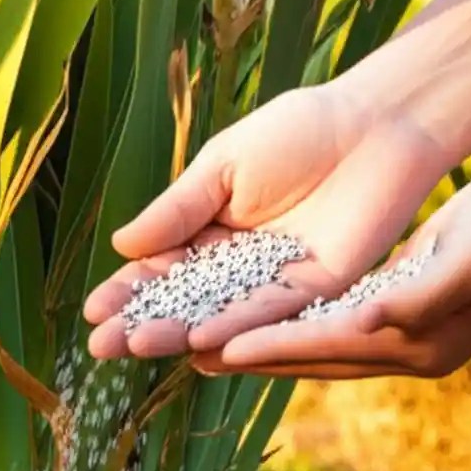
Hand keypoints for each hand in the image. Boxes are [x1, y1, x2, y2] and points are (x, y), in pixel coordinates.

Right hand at [83, 82, 446, 359]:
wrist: (377, 123)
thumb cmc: (296, 132)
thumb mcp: (221, 167)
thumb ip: (177, 211)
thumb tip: (121, 246)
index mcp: (209, 232)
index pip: (158, 270)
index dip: (126, 292)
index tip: (93, 312)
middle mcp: (238, 265)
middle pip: (182, 302)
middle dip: (140, 323)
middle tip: (100, 346)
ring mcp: (275, 280)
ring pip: (219, 314)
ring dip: (178, 332)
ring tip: (137, 345)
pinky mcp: (318, 289)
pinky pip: (270, 312)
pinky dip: (236, 327)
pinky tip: (198, 339)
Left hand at [195, 159, 470, 379]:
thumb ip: (424, 293)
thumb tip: (371, 322)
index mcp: (419, 342)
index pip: (325, 346)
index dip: (268, 347)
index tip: (213, 348)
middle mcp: (403, 351)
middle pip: (305, 356)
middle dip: (243, 357)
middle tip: (179, 354)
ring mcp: (399, 340)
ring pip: (308, 345)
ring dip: (254, 344)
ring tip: (198, 341)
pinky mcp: (394, 317)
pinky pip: (323, 326)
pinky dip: (281, 323)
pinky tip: (249, 315)